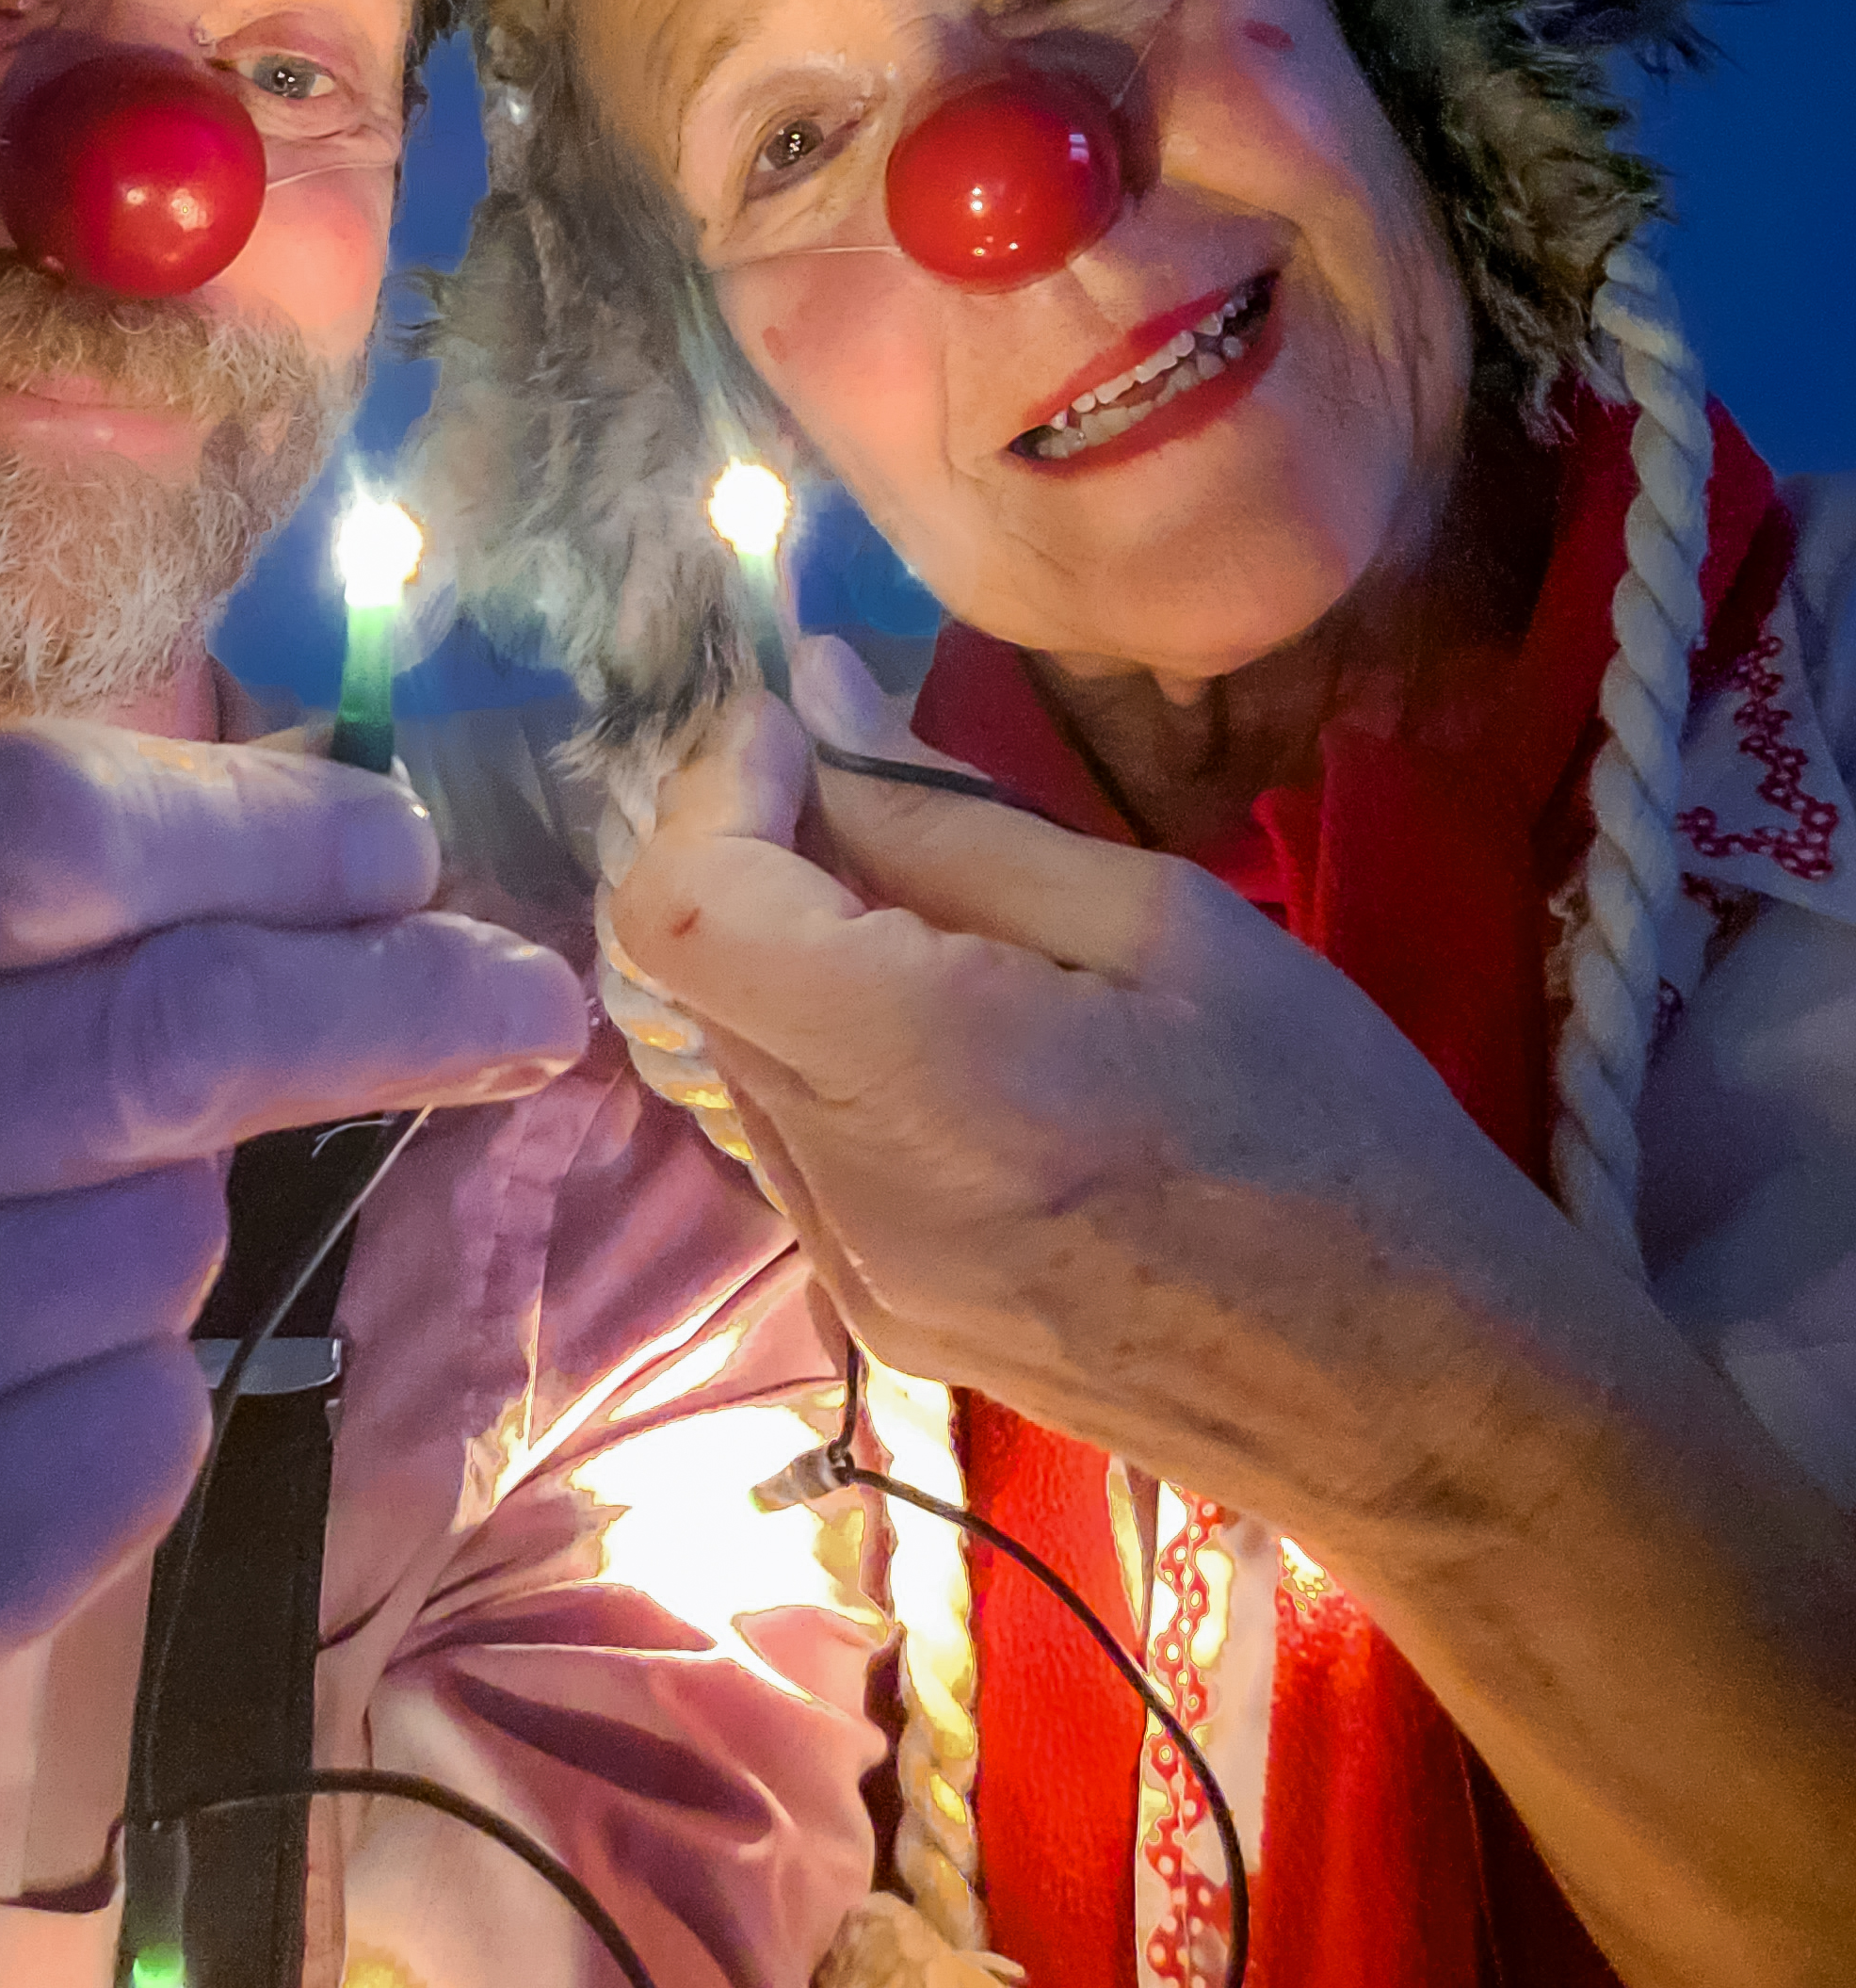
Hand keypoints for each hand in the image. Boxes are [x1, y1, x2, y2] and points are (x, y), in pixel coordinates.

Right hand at [0, 723, 582, 1965]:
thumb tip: (334, 859)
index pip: (39, 828)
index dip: (272, 832)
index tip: (413, 853)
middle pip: (152, 1027)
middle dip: (383, 999)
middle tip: (515, 997)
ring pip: (160, 1243)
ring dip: (161, 1257)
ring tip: (0, 1306)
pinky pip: (133, 1437)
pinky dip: (119, 1430)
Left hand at [613, 639, 1612, 1554]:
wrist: (1410, 1398)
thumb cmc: (1330, 1129)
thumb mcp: (1164, 923)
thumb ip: (951, 818)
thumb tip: (812, 698)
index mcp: (921, 1074)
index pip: (684, 909)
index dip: (714, 791)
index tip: (798, 726)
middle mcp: (847, 1190)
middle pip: (695, 976)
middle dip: (753, 852)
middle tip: (867, 784)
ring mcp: (854, 1277)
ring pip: (737, 1055)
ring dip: (789, 952)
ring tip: (930, 904)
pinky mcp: (883, 1325)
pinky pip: (794, 1142)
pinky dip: (828, 1049)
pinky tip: (952, 1028)